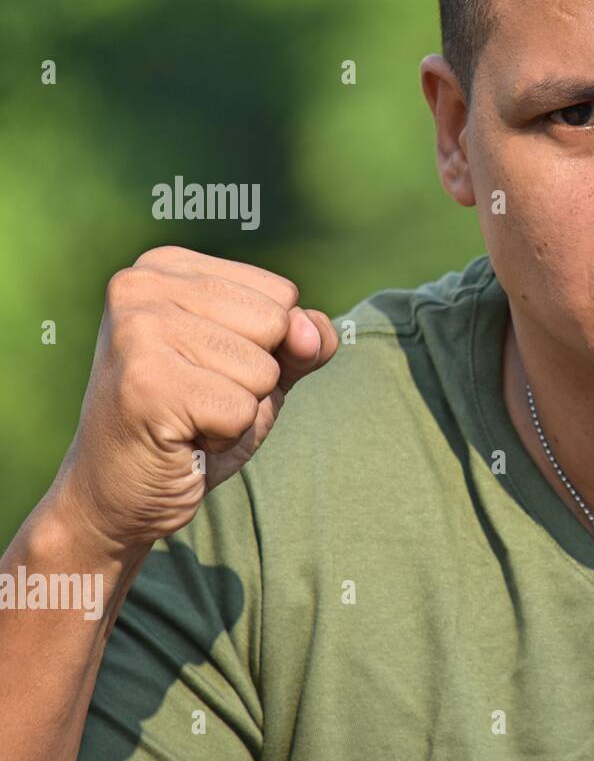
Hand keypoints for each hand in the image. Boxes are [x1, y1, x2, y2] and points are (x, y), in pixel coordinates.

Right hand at [49, 245, 338, 553]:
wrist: (117, 494)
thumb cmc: (193, 424)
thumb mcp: (260, 373)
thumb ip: (301, 342)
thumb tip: (310, 330)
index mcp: (169, 266)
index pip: (281, 294)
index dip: (266, 346)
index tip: (209, 368)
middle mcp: (144, 285)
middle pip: (276, 323)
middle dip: (255, 377)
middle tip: (199, 397)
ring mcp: (139, 330)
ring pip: (262, 369)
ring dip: (239, 408)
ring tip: (189, 416)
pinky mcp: (146, 382)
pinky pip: (242, 410)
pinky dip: (225, 436)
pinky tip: (182, 437)